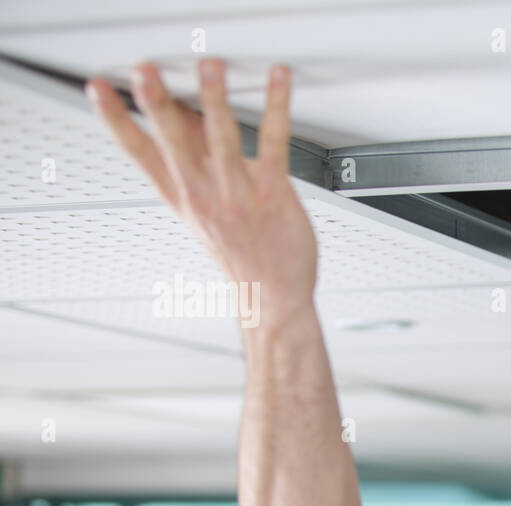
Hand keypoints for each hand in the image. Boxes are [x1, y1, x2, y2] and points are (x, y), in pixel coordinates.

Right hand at [85, 59, 317, 316]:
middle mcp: (204, 195)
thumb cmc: (242, 255)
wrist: (272, 296)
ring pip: (222, 140)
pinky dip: (277, 109)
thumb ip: (195, 161)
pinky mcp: (273, 193)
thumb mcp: (203, 211)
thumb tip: (186, 113)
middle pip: (173, 143)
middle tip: (143, 72)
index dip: (116, 122)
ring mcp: (238, 194)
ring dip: (215, 101)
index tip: (97, 90)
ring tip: (209, 68)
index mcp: (180, 197)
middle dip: (157, 107)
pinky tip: (278, 83)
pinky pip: (274, 144)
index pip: (139, 154)